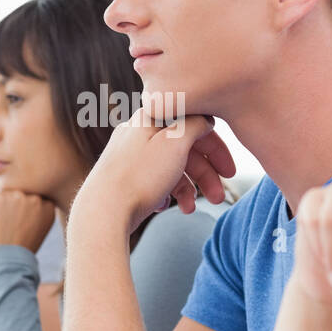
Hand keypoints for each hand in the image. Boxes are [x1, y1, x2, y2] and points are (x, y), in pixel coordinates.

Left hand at [0, 190, 55, 253]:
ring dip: (1, 207)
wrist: (4, 263)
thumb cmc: (20, 251)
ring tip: (0, 229)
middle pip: (21, 196)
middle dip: (14, 208)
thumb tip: (27, 199)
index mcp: (48, 207)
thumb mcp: (38, 230)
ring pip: (5, 196)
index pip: (36, 200)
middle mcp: (33, 198)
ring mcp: (14, 196)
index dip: (27, 212)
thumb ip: (37, 212)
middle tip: (9, 228)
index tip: (23, 225)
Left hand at [73, 107, 235, 232]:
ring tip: (190, 209)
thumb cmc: (139, 177)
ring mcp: (130, 158)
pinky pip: (154, 182)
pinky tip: (166, 206)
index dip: (215, 148)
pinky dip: (167, 193)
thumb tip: (204, 118)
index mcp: (150, 119)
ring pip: (170, 168)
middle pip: (184, 149)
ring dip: (188, 189)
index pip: (192, 124)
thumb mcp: (176, 143)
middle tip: (219, 197)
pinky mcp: (125, 179)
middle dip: (205, 175)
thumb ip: (195, 125)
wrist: (102, 211)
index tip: (229, 171)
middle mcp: (138, 134)